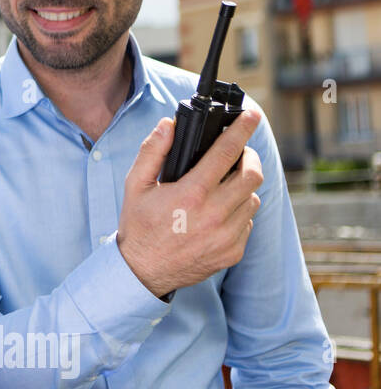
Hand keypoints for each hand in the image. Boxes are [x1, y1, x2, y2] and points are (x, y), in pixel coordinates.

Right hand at [117, 110, 263, 297]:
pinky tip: (218, 214)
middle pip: (252, 175)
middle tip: (239, 155)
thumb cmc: (138, 227)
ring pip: (252, 199)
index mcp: (191, 194)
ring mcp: (226, 236)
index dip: (241, 130)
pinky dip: (238, 213)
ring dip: (242, 188)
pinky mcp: (233, 252)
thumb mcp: (135, 186)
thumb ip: (152, 152)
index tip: (251, 116)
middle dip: (249, 158)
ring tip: (223, 188)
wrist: (142, 272)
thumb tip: (168, 125)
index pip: (226, 153)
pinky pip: (247, 223)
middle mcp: (214, 214)